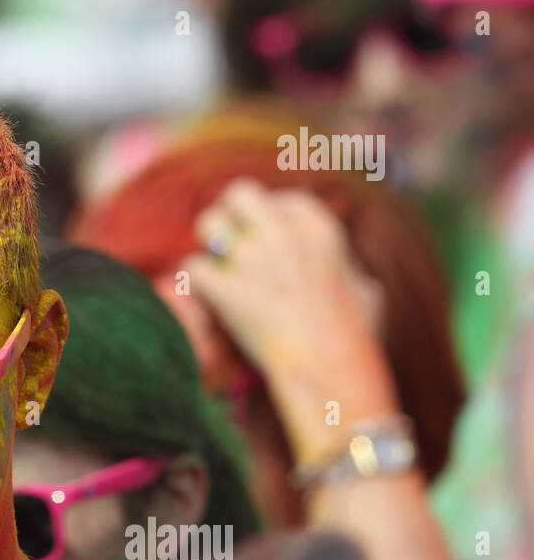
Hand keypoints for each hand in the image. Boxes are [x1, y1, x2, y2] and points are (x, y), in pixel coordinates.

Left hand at [181, 178, 397, 464]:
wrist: (329, 366)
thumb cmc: (353, 336)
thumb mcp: (366, 294)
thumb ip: (354, 276)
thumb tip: (359, 280)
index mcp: (318, 226)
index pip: (283, 199)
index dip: (272, 218)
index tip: (268, 238)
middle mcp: (281, 231)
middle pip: (239, 194)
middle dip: (231, 215)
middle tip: (231, 244)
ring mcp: (250, 257)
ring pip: (208, 222)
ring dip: (209, 244)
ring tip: (217, 267)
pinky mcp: (224, 286)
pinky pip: (192, 268)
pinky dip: (196, 284)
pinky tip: (208, 298)